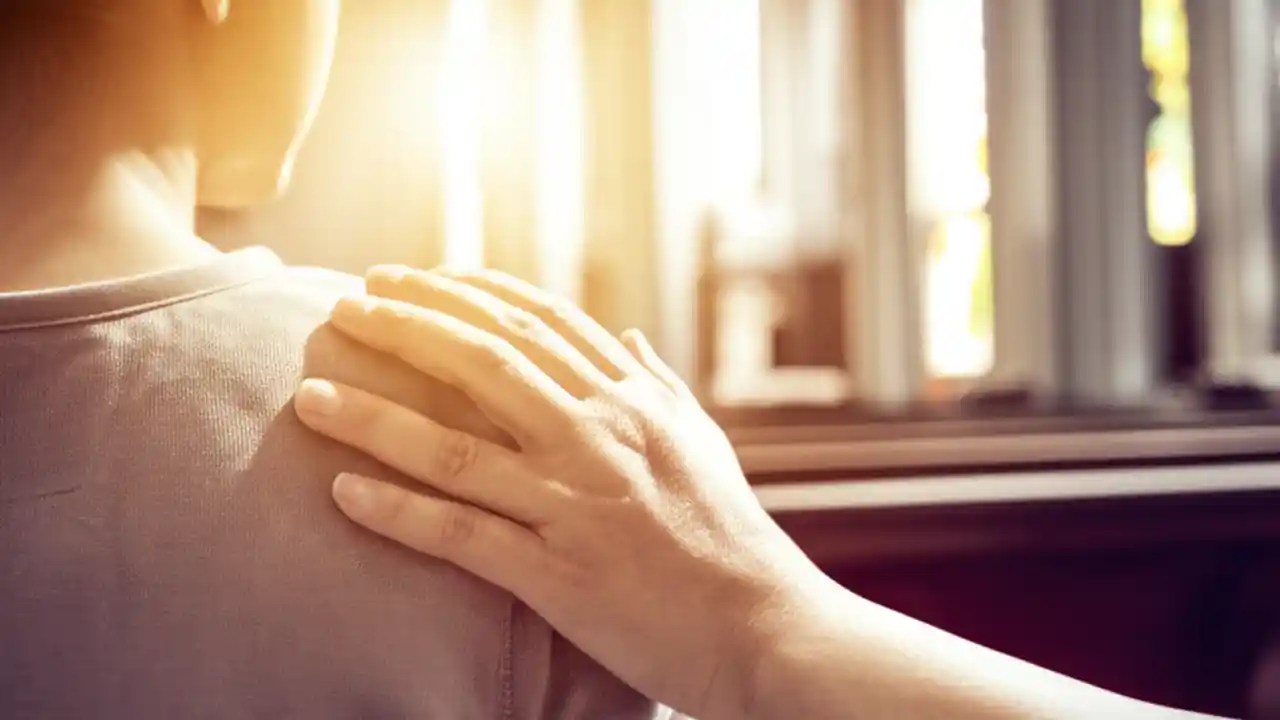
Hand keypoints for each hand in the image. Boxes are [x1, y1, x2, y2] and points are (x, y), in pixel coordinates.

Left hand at [293, 266, 825, 719]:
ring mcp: (576, 504)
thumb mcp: (701, 441)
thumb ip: (658, 382)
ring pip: (456, 447)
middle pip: (484, 361)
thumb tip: (627, 336)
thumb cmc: (731, 533)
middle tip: (344, 306)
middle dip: (404, 326)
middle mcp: (599, 436)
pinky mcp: (559, 573)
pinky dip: (399, 513)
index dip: (461, 291)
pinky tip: (342, 493)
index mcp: (632, 400)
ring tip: (310, 394)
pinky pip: (463, 535)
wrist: (766, 627)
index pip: (535, 322)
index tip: (406, 277)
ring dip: (374, 416)